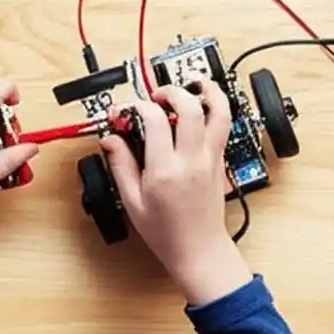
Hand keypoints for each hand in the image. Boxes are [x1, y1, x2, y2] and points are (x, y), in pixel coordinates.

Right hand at [102, 81, 251, 305]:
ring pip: (219, 113)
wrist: (199, 250)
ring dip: (208, 91)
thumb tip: (110, 139)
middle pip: (191, 108)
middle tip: (157, 94)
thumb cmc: (166, 232)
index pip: (156, 120)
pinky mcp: (220, 162)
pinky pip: (223, 128)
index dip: (139, 106)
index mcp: (165, 170)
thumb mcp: (132, 201)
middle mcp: (192, 161)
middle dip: (172, 91)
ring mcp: (210, 160)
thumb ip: (121, 166)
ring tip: (195, 82)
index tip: (129, 110)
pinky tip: (204, 105)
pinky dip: (216, 109)